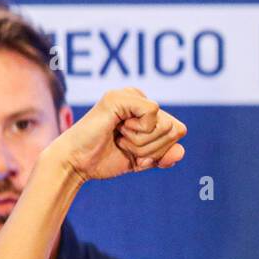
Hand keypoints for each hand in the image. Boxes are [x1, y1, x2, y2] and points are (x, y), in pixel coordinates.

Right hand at [48, 87, 186, 181]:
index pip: (178, 131)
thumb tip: (181, 151)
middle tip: (124, 145)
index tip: (136, 154)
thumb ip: (163, 157)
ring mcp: (129, 95)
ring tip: (119, 138)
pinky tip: (117, 130)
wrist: (77, 163)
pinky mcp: (120, 97)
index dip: (161, 150)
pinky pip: (153, 113)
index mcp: (146, 110)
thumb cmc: (104, 159)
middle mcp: (139, 98)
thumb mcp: (142, 161)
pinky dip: (138, 132)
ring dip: (142, 143)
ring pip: (165, 124)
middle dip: (153, 148)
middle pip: (175, 128)